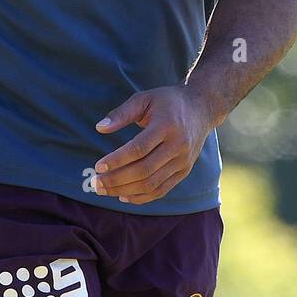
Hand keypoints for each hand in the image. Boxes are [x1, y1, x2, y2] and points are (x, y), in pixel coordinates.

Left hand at [93, 84, 214, 204]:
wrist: (201, 109)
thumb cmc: (167, 102)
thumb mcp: (144, 99)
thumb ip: (121, 113)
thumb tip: (99, 128)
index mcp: (167, 125)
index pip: (139, 149)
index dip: (117, 160)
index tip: (98, 165)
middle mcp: (178, 146)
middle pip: (144, 170)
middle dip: (117, 179)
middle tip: (96, 182)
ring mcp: (183, 162)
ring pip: (151, 184)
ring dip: (125, 191)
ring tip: (104, 190)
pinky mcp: (184, 171)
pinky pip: (161, 190)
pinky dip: (141, 197)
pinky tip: (122, 196)